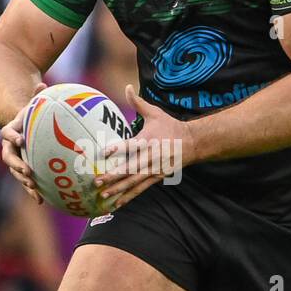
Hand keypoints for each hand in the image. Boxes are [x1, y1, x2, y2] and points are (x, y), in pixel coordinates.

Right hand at [0, 81, 45, 204]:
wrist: (23, 128)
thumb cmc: (31, 115)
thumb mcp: (34, 105)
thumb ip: (37, 97)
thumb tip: (43, 84)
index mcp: (11, 131)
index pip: (7, 133)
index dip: (12, 136)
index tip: (20, 139)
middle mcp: (10, 148)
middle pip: (9, 158)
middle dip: (18, 165)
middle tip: (27, 170)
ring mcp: (16, 160)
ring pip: (16, 172)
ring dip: (24, 181)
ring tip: (34, 188)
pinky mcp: (24, 170)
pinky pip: (27, 181)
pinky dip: (33, 191)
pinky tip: (42, 200)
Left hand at [97, 86, 190, 210]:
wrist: (192, 143)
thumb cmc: (170, 126)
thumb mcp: (155, 113)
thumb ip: (138, 102)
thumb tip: (127, 87)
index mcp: (148, 140)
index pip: (131, 145)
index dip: (117, 149)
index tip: (103, 153)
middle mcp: (151, 157)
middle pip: (130, 168)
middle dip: (113, 176)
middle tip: (97, 181)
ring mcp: (154, 169)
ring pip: (134, 182)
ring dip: (118, 189)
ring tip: (103, 195)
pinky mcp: (157, 177)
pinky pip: (141, 189)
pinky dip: (129, 196)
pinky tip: (117, 203)